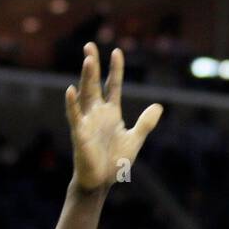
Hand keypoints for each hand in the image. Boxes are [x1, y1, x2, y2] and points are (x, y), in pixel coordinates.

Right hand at [66, 42, 162, 191]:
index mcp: (111, 113)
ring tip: (87, 59)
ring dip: (86, 77)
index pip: (113, 86)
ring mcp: (87, 122)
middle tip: (89, 45)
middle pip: (95, 84)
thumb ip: (145, 123)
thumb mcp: (134, 140)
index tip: (117, 51)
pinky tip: (70, 90)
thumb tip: (159, 107)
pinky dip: (72, 104)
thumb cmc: (114, 162)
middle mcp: (97, 113)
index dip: (115, 69)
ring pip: (86, 94)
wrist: (101, 183)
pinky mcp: (80, 134)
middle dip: (93, 65)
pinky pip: (75, 116)